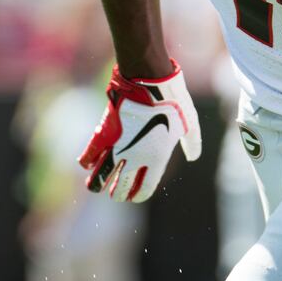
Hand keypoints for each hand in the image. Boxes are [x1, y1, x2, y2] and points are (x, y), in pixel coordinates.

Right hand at [78, 59, 200, 201]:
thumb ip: (193, 143)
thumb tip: (194, 157)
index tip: (134, 196)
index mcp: (157, 159)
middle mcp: (136, 158)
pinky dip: (87, 162)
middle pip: (121, 188)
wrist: (151, 84)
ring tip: (97, 186)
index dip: (137, 196)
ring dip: (98, 184)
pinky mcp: (104, 134)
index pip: (143, 189)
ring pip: (101, 178)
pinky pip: (89, 156)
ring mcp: (118, 148)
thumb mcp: (191, 125)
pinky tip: (88, 164)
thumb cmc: (174, 103)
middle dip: (118, 193)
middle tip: (116, 193)